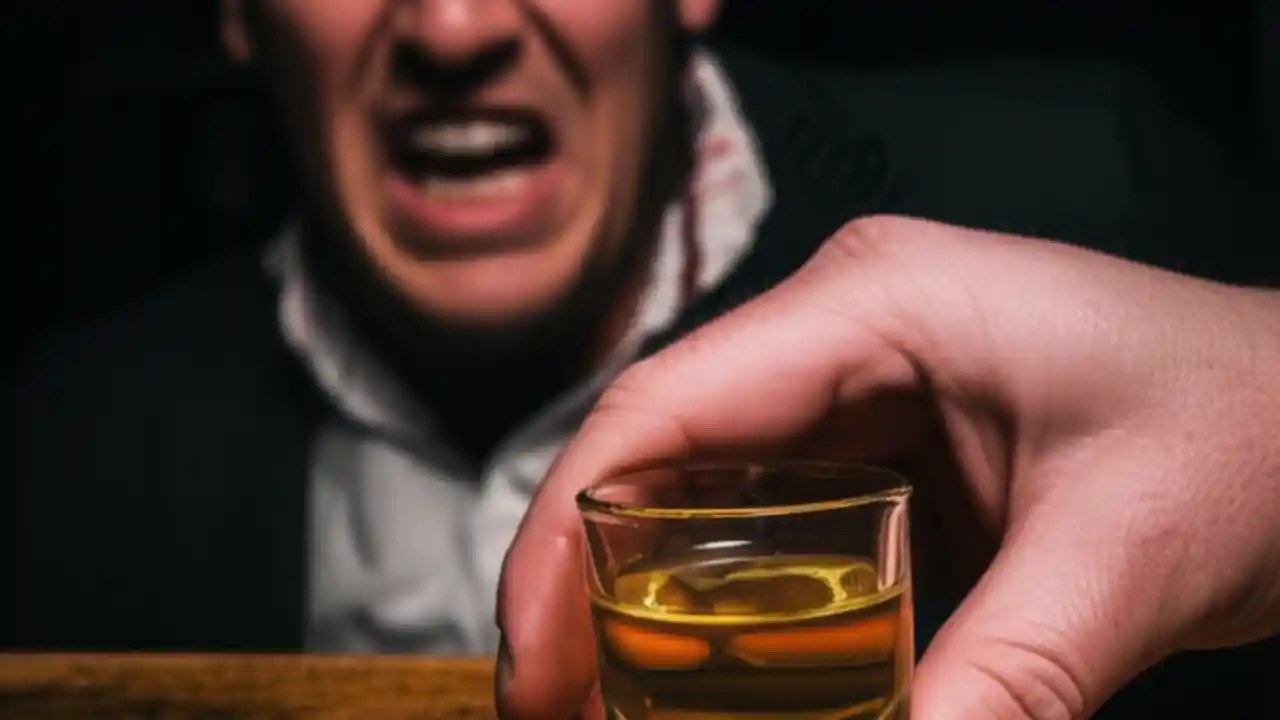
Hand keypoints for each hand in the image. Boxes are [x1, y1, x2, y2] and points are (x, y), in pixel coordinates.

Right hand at [495, 216, 1279, 718]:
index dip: (560, 538)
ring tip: (618, 707)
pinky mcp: (883, 433)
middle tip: (563, 712)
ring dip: (651, 598)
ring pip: (700, 488)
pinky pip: (769, 515)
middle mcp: (843, 324)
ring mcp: (859, 376)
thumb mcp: (1125, 562)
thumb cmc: (1259, 429)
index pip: (660, 409)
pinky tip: (719, 675)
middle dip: (588, 583)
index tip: (533, 672)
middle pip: (656, 451)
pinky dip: (730, 598)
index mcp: (876, 300)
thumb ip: (1000, 684)